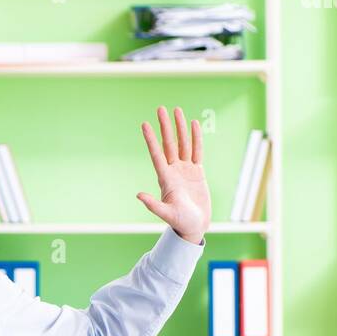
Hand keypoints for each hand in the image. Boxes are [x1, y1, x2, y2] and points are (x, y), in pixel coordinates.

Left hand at [137, 105, 210, 243]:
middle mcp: (174, 171)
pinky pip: (197, 151)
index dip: (151, 140)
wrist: (194, 226)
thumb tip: (138, 195)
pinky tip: (194, 124)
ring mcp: (185, 170)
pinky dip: (196, 138)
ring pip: (183, 144)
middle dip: (165, 126)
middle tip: (161, 109)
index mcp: (165, 179)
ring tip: (177, 110)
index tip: (145, 125)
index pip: (157, 155)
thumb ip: (153, 205)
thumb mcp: (167, 214)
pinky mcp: (197, 172)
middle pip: (169, 144)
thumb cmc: (180, 222)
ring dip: (180, 127)